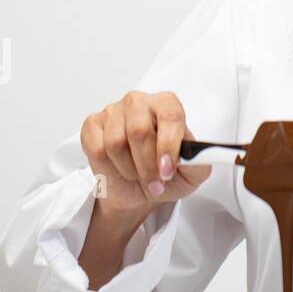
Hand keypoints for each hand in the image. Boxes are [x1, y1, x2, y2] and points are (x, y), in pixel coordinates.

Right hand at [80, 90, 211, 214]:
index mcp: (167, 104)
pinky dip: (110, 167)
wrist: (139, 190)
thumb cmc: (166, 174)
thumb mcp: (193, 173)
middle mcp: (139, 102)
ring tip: (139, 176)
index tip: (167, 171)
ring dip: (130, 169)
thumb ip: (200, 160)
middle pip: (139, 130)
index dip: (168, 146)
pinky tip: (120, 169)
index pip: (170, 115)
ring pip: (116, 142)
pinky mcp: (92, 124)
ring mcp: (113, 111)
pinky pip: (97, 148)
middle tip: (156, 183)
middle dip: (148, 165)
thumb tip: (196, 152)